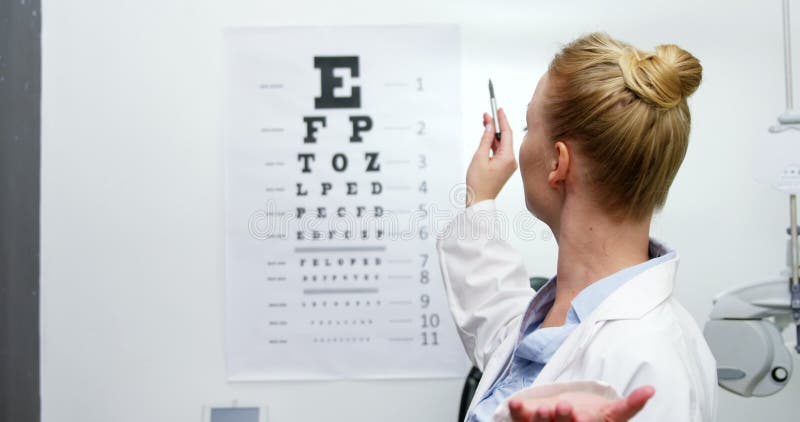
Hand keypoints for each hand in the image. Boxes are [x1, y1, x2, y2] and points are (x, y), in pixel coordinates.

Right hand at [465, 108, 516, 205]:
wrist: (479, 200)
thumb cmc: (478, 183)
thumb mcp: (479, 157)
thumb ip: (486, 139)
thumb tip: (490, 126)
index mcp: (508, 158)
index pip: (507, 133)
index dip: (502, 120)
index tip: (498, 109)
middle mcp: (511, 161)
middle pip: (506, 137)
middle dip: (497, 125)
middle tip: (487, 115)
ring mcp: (508, 164)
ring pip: (502, 144)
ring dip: (494, 134)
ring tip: (485, 122)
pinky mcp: (504, 167)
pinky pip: (500, 151)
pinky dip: (494, 143)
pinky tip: (487, 137)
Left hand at [508, 385, 654, 421]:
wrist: (571, 418)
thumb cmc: (593, 416)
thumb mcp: (613, 413)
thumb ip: (629, 404)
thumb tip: (651, 389)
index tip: (581, 417)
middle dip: (561, 418)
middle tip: (560, 407)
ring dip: (536, 418)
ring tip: (536, 409)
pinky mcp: (529, 420)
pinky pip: (521, 418)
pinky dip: (517, 411)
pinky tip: (514, 404)